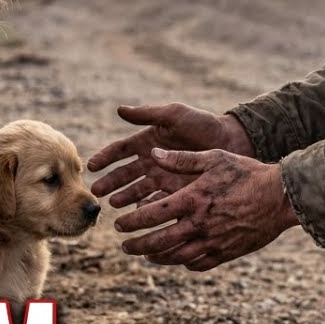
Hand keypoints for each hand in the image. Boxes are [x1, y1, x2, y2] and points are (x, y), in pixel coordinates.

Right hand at [87, 103, 253, 207]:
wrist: (233, 142)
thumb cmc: (203, 124)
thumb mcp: (175, 115)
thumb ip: (148, 114)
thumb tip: (119, 109)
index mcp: (147, 142)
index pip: (119, 151)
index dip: (104, 158)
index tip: (91, 166)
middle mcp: (151, 161)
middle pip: (124, 174)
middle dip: (110, 183)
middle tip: (98, 192)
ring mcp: (163, 178)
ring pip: (137, 191)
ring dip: (124, 198)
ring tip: (114, 205)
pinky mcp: (176, 192)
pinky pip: (157, 202)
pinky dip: (147, 209)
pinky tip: (139, 214)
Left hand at [114, 148, 297, 270]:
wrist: (280, 196)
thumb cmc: (247, 173)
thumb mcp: (214, 159)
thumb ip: (181, 159)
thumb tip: (154, 154)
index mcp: (193, 199)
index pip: (152, 215)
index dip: (132, 222)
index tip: (120, 224)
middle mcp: (199, 224)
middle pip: (158, 242)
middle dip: (137, 246)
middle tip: (125, 245)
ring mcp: (213, 241)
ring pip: (176, 257)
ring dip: (156, 258)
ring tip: (146, 255)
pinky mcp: (226, 253)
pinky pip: (198, 264)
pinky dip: (183, 263)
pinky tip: (176, 258)